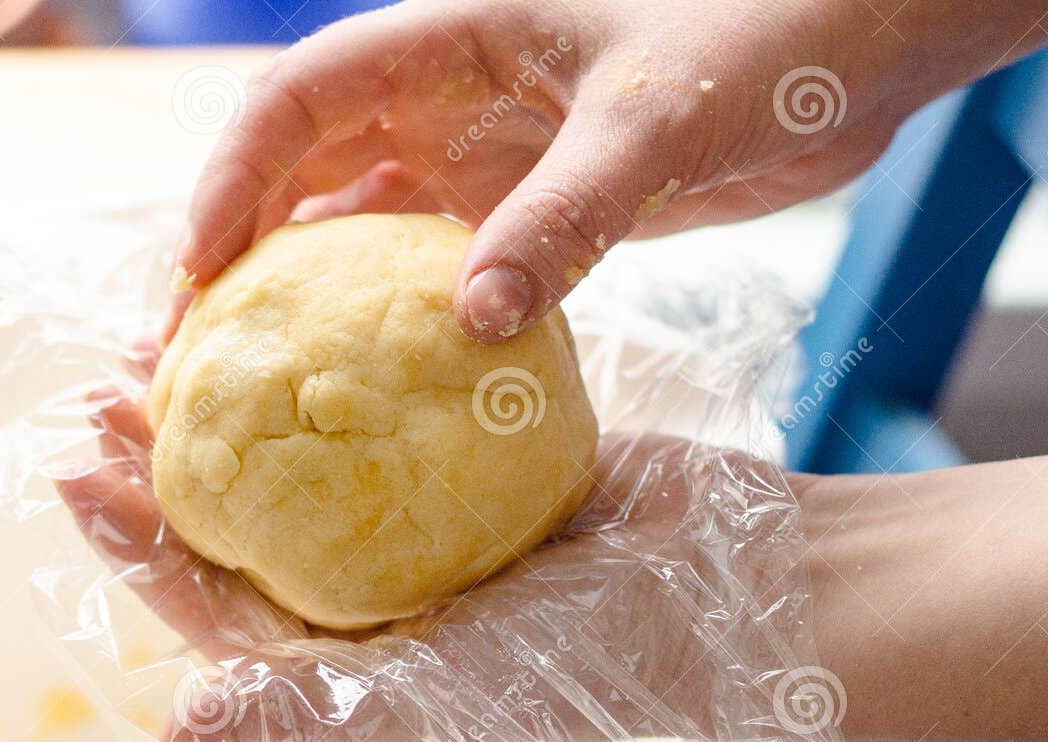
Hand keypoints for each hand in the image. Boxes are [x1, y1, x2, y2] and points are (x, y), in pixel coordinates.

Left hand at [57, 381, 805, 741]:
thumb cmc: (597, 660)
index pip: (216, 605)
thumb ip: (309, 709)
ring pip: (304, 461)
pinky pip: (384, 415)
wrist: (732, 586)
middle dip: (164, 463)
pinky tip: (294, 317)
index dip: (138, 545)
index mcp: (353, 662)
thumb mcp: (444, 696)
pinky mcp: (474, 464)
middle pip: (245, 522)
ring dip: (240, 407)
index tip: (73, 473)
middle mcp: (377, 597)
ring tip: (174, 340)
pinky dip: (333, 370)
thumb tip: (173, 735)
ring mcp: (425, 527)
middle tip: (99, 389)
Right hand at [170, 0, 1047, 344]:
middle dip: (235, 260)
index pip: (295, 102)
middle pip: (300, 177)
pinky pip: (437, 277)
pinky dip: (396, 331)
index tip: (197, 276)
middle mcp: (446, 102)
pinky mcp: (531, 217)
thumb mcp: (656, 122)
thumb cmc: (768, 38)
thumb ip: (566, 216)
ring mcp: (486, 163)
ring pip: (359, 235)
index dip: (230, 182)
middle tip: (188, 362)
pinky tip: (371, 397)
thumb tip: (469, 325)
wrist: (859, 51)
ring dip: (300, 306)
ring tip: (248, 396)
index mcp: (446, 40)